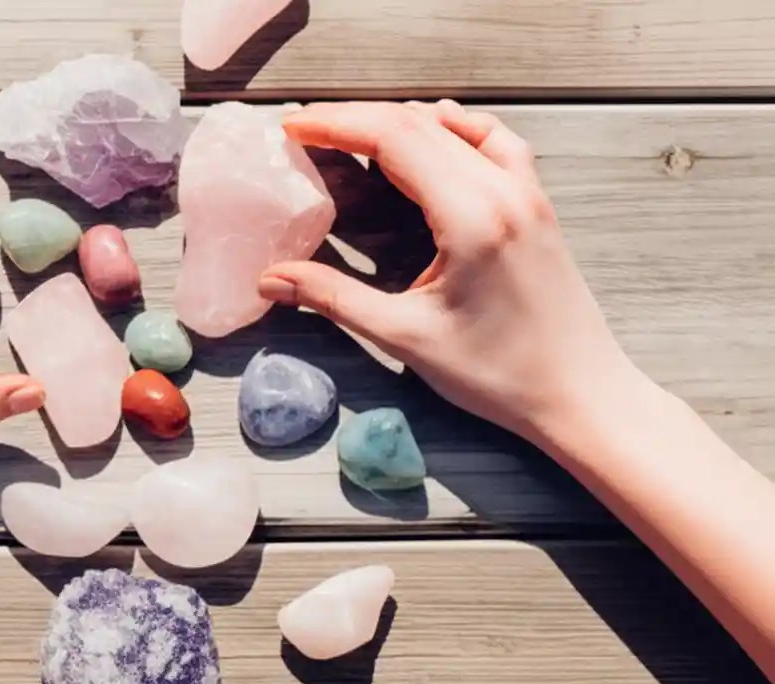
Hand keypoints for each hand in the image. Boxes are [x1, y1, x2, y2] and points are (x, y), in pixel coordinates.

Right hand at [260, 101, 637, 436]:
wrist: (581, 395)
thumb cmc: (500, 374)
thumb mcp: (405, 337)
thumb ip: (334, 298)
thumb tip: (272, 279)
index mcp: (471, 215)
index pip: (393, 138)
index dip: (335, 124)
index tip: (291, 127)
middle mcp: (503, 189)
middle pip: (417, 123)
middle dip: (354, 118)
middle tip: (303, 129)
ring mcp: (526, 192)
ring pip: (453, 127)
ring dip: (397, 120)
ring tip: (349, 133)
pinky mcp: (537, 205)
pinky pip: (493, 141)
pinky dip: (453, 127)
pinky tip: (432, 130)